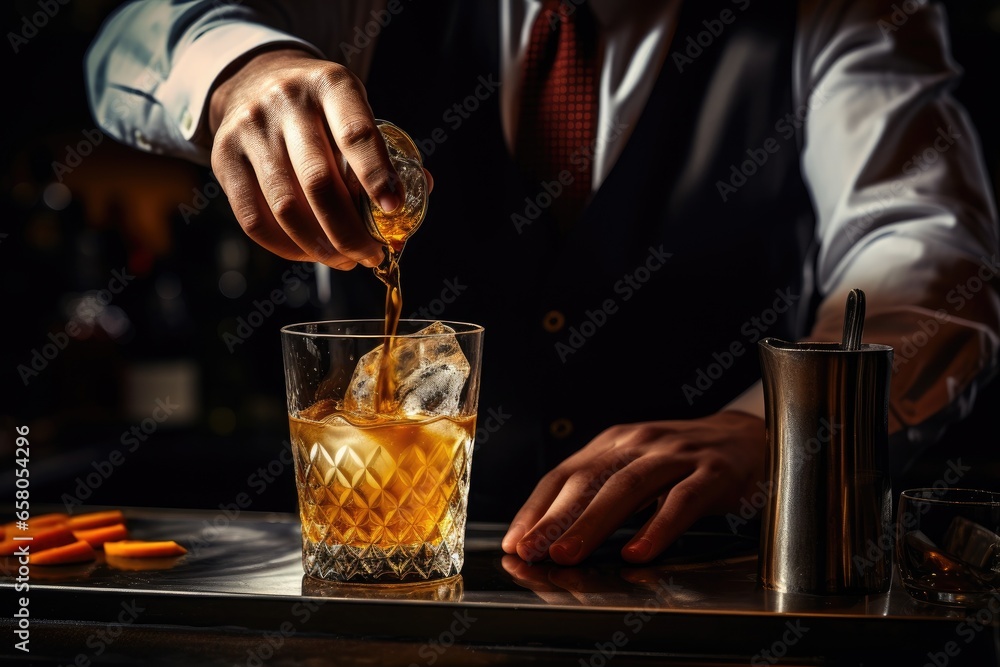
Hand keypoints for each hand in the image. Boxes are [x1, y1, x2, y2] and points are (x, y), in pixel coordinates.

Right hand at [208, 49, 404, 268]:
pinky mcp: (223, 156)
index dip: (377, 176)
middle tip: (370, 255)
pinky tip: (309, 253)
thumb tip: (421, 189)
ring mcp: (249, 128)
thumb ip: (386, 150)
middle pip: (319, 183)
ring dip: (320, 247)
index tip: (393, 209)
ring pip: (286, 208)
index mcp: (331, 85)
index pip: (357, 134)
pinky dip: (287, 248)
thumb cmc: (321, 109)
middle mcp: (286, 101)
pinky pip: (254, 219)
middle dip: (350, 232)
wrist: (255, 80)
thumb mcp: (355, 110)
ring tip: (344, 259)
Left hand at [501, 411, 765, 564]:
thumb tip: (550, 537)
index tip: (514, 541)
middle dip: (555, 518)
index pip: (565, 474)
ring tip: (567, 555)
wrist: (749, 439)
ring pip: (628, 487)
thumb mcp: (636, 470)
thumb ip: (600, 496)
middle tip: (531, 551)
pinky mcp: (713, 472)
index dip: (536, 508)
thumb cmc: (682, 463)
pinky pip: (681, 500)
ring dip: (593, 523)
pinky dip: (657, 527)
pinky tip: (637, 552)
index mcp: (614, 443)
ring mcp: (677, 455)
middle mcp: (640, 443)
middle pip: (590, 479)